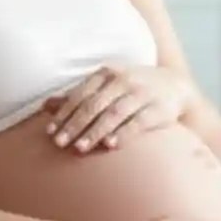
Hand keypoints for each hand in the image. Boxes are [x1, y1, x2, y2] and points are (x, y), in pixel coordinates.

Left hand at [46, 66, 189, 153]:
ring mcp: (143, 93)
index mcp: (108, 72)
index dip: (64, 113)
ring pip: (114, 113)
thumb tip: (45, 106)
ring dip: (95, 131)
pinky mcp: (159, 108)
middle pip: (95, 104)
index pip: (81, 93)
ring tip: (80, 148)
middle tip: (61, 143)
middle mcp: (125, 80)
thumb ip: (78, 96)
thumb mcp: (106, 85)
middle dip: (75, 125)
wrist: (176, 87)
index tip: (51, 132)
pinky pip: (139, 122)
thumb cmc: (132, 88)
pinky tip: (110, 145)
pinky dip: (123, 134)